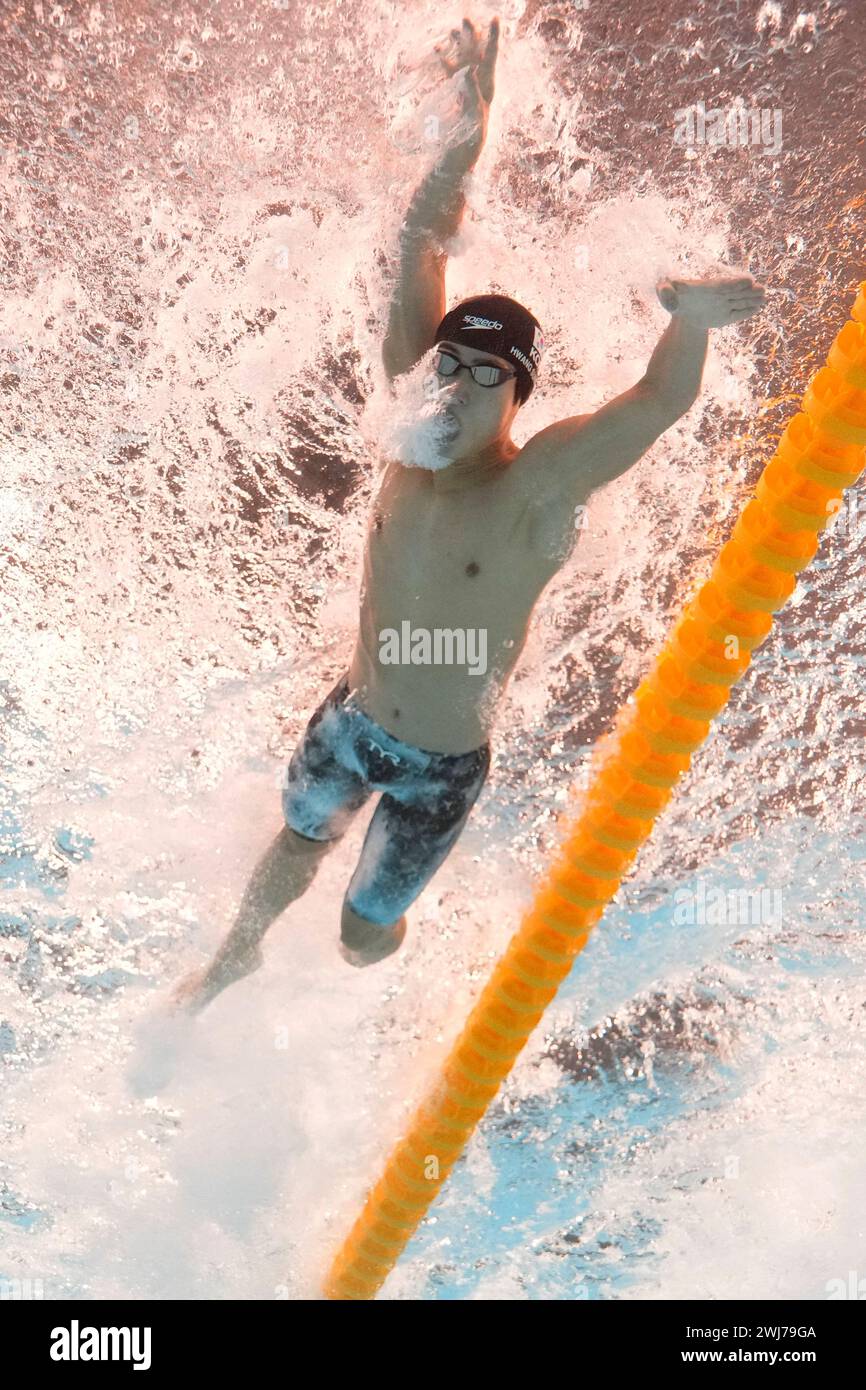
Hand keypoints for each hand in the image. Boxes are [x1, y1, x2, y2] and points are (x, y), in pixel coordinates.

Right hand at [435, 15, 499, 156]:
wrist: (457, 162)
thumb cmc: (469, 146)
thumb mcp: (474, 122)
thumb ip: (472, 97)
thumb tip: (470, 72)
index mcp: (486, 91)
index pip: (491, 60)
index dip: (493, 39)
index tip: (495, 19)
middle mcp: (478, 87)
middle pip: (476, 55)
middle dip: (472, 36)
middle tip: (465, 18)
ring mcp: (465, 91)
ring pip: (462, 61)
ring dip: (457, 46)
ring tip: (452, 29)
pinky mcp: (453, 97)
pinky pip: (450, 74)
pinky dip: (444, 61)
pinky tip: (437, 50)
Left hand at [656, 275, 766, 327]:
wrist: (678, 308)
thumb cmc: (670, 294)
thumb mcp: (663, 290)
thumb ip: (665, 292)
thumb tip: (671, 305)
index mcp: (707, 287)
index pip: (724, 284)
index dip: (735, 283)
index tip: (748, 281)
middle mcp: (719, 295)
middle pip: (736, 292)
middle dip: (749, 291)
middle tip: (762, 290)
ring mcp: (723, 305)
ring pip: (740, 302)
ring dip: (752, 300)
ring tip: (763, 298)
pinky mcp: (724, 316)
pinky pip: (737, 314)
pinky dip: (746, 312)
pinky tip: (757, 309)